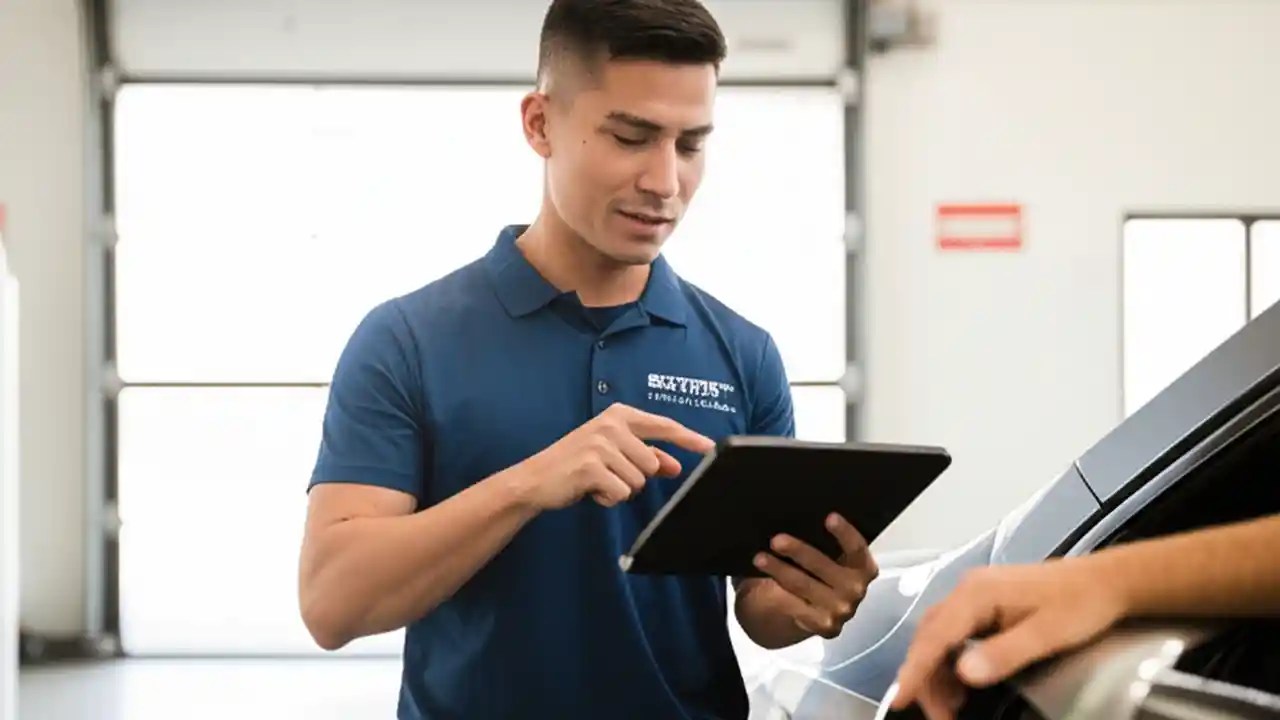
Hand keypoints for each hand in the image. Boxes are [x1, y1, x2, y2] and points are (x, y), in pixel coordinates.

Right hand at [511, 402, 714, 511]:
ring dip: (620, 489)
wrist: (536, 478)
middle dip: (634, 477)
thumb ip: (645, 456)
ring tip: (596, 481)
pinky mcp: (592, 467)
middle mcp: (611, 425)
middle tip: (607, 474)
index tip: (710, 447)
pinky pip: (621, 493)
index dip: (688, 438)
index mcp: (618, 415)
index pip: (663, 425)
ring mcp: (601, 445)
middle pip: (652, 464)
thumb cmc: (577, 465)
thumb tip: (675, 465)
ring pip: (638, 481)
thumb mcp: (613, 454)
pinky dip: (608, 499)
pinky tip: (589, 490)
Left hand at [750, 513, 878, 638]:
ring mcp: (842, 610)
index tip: (829, 517)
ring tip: (759, 558)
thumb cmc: (816, 571)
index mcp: (863, 566)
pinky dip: (777, 591)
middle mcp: (856, 589)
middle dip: (799, 551)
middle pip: (825, 566)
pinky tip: (759, 582)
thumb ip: (821, 542)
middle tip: (776, 540)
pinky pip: (796, 606)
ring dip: (779, 570)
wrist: (809, 611)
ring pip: (805, 585)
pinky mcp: (824, 626)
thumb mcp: (825, 556)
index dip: (845, 533)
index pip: (857, 547)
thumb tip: (790, 517)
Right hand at [890, 559, 1127, 719]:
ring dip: (938, 673)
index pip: (935, 636)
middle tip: (939, 718)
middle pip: (929, 636)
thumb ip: (1003, 653)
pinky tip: (961, 685)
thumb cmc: (1081, 605)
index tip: (899, 700)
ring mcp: (975, 595)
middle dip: (926, 678)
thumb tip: (963, 675)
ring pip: (939, 636)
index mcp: (976, 594)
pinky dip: (951, 661)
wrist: (1108, 581)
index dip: (914, 671)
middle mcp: (967, 590)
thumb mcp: (1047, 634)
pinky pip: (954, 633)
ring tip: (949, 709)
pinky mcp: (985, 603)